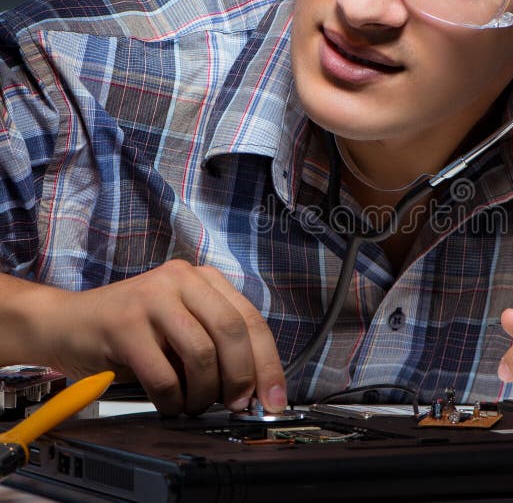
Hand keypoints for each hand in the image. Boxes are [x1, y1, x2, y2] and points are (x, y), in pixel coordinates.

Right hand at [35, 260, 285, 415]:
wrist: (67, 324)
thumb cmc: (133, 332)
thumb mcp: (184, 327)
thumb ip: (218, 345)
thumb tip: (256, 388)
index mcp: (204, 279)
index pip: (251, 319)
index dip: (268, 363)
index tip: (274, 398)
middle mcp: (181, 280)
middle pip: (232, 331)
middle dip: (241, 377)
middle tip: (236, 405)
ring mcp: (152, 299)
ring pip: (201, 354)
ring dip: (204, 392)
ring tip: (194, 403)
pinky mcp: (124, 325)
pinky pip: (165, 376)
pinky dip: (173, 400)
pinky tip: (169, 403)